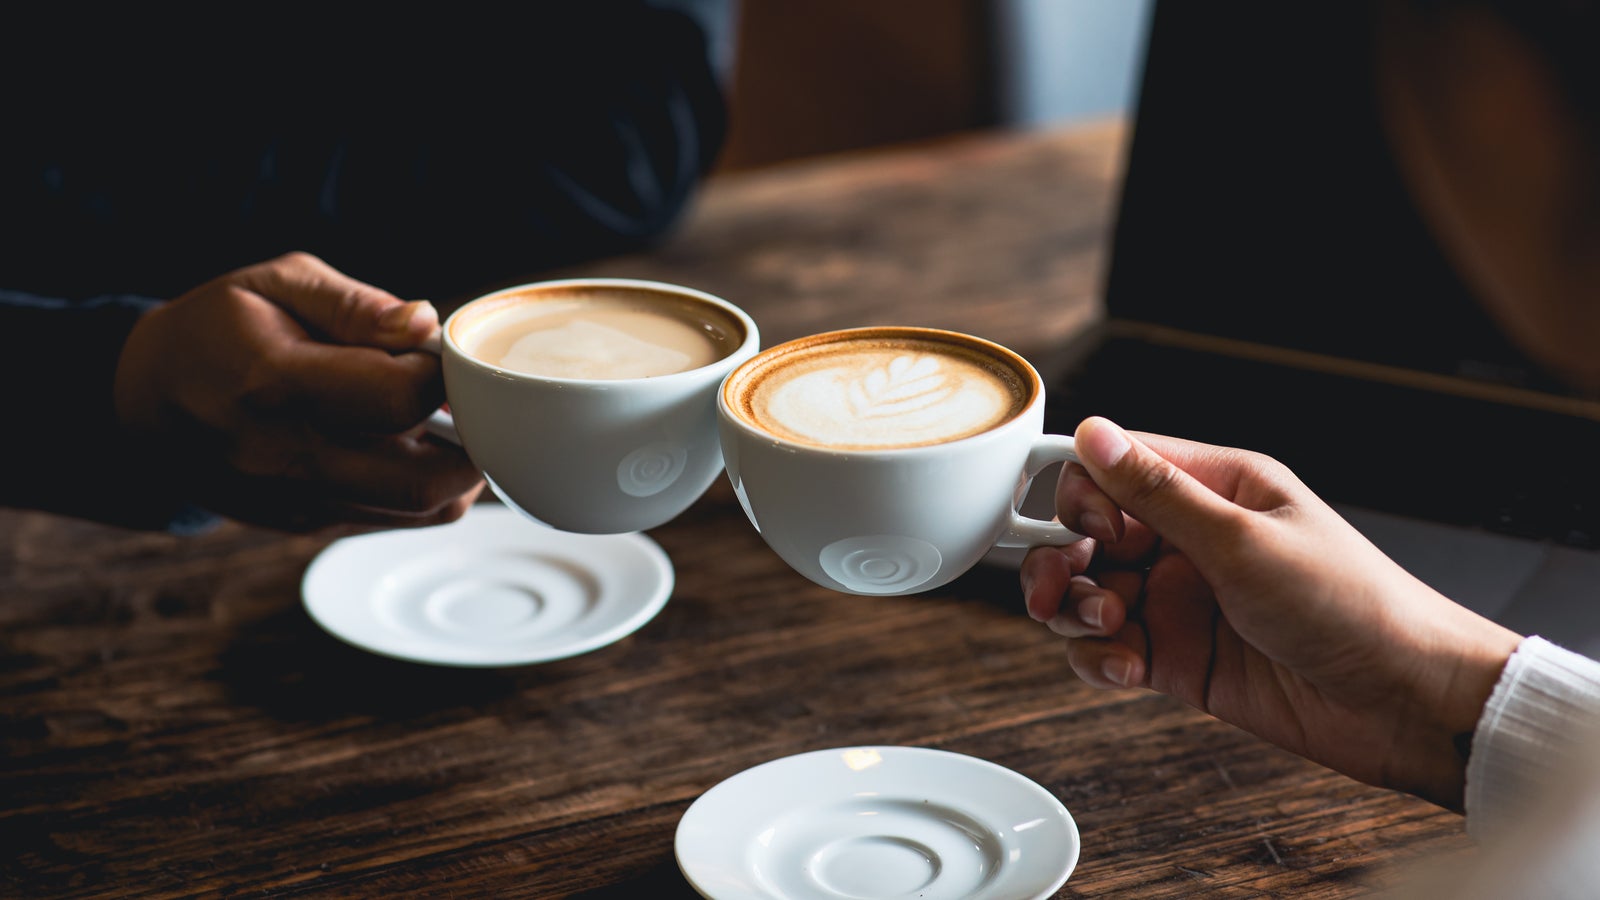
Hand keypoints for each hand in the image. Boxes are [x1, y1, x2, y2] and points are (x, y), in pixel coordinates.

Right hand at [114, 252, 483, 529]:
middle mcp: (284, 454)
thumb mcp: (278, 284)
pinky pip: (393, 519)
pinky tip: (411, 445)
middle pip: (424, 479)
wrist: (144, 402)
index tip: (439, 355)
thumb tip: (427, 327)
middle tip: (471, 403)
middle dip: (474, 441)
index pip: (400, 397)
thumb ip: (358, 306)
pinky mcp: (304, 523)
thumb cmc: (218, 329)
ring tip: (446, 422)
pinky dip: (424, 488)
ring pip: (421, 510)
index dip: (442, 375)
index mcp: (275, 382)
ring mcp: (295, 499)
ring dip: (458, 470)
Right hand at [1021, 417, 1520, 810]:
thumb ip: (1155, 491)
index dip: (1081, 496)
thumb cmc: (1352, 605)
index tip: (1086, 529)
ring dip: (1077, 612)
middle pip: (1086, 535)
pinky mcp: (1178, 659)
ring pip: (1086, 595)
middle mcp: (1191, 539)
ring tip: (1111, 627)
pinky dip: (1100, 660)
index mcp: (1215, 488)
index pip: (1113, 469)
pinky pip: (1108, 651)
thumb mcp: (1242, 539)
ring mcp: (1182, 600)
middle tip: (1059, 587)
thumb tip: (1092, 431)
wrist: (1403, 703)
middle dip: (1060, 560)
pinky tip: (1125, 669)